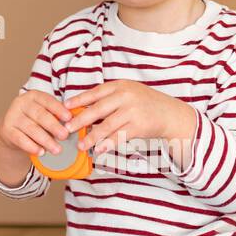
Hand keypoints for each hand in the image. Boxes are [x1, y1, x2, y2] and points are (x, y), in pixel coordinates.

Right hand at [0, 89, 72, 156]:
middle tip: (65, 136)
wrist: (11, 130)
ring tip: (57, 149)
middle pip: (39, 114)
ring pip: (31, 128)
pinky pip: (20, 139)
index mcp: (33, 96)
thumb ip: (56, 116)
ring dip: (45, 140)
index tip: (69, 118)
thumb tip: (73, 124)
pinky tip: (41, 152)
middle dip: (53, 126)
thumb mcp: (44, 113)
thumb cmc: (34, 120)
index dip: (58, 109)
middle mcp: (21, 103)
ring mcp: (12, 116)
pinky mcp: (6, 130)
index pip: (47, 100)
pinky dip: (31, 146)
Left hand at [64, 80, 195, 155]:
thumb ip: (109, 99)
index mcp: (120, 86)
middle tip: (67, 128)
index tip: (64, 107)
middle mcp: (125, 96)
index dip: (79, 100)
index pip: (95, 93)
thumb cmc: (145, 104)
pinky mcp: (139, 125)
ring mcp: (133, 111)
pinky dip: (108, 144)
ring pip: (107, 125)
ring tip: (81, 144)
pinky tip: (99, 150)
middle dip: (80, 120)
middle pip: (98, 109)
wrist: (170, 113)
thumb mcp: (128, 94)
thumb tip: (83, 110)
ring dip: (92, 136)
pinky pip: (119, 136)